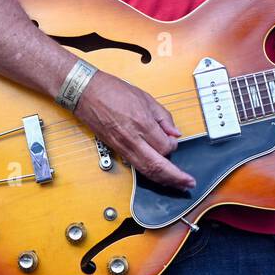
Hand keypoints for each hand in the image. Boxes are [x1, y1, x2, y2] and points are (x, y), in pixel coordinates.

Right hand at [73, 72, 195, 190]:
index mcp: (142, 123)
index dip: (174, 146)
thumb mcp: (145, 98)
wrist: (86, 93)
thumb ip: (163, 117)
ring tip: (177, 184)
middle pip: (157, 167)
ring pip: (146, 171)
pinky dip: (150, 173)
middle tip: (188, 183)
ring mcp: (122, 147)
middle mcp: (132, 139)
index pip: (165, 147)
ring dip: (164, 180)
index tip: (175, 141)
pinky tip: (158, 174)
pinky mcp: (116, 150)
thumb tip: (175, 133)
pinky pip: (136, 166)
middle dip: (175, 178)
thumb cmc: (112, 91)